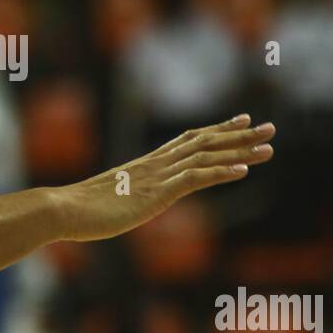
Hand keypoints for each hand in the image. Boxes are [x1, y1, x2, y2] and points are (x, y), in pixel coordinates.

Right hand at [55, 114, 274, 242]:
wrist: (64, 210)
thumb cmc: (79, 210)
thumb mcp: (109, 202)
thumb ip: (123, 199)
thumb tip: (124, 206)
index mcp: (147, 165)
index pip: (188, 140)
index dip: (217, 130)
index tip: (240, 121)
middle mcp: (156, 165)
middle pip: (204, 143)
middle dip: (238, 136)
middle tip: (268, 127)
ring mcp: (157, 177)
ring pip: (206, 157)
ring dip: (240, 151)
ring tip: (268, 147)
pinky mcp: (157, 193)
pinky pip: (195, 178)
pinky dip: (221, 172)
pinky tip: (243, 170)